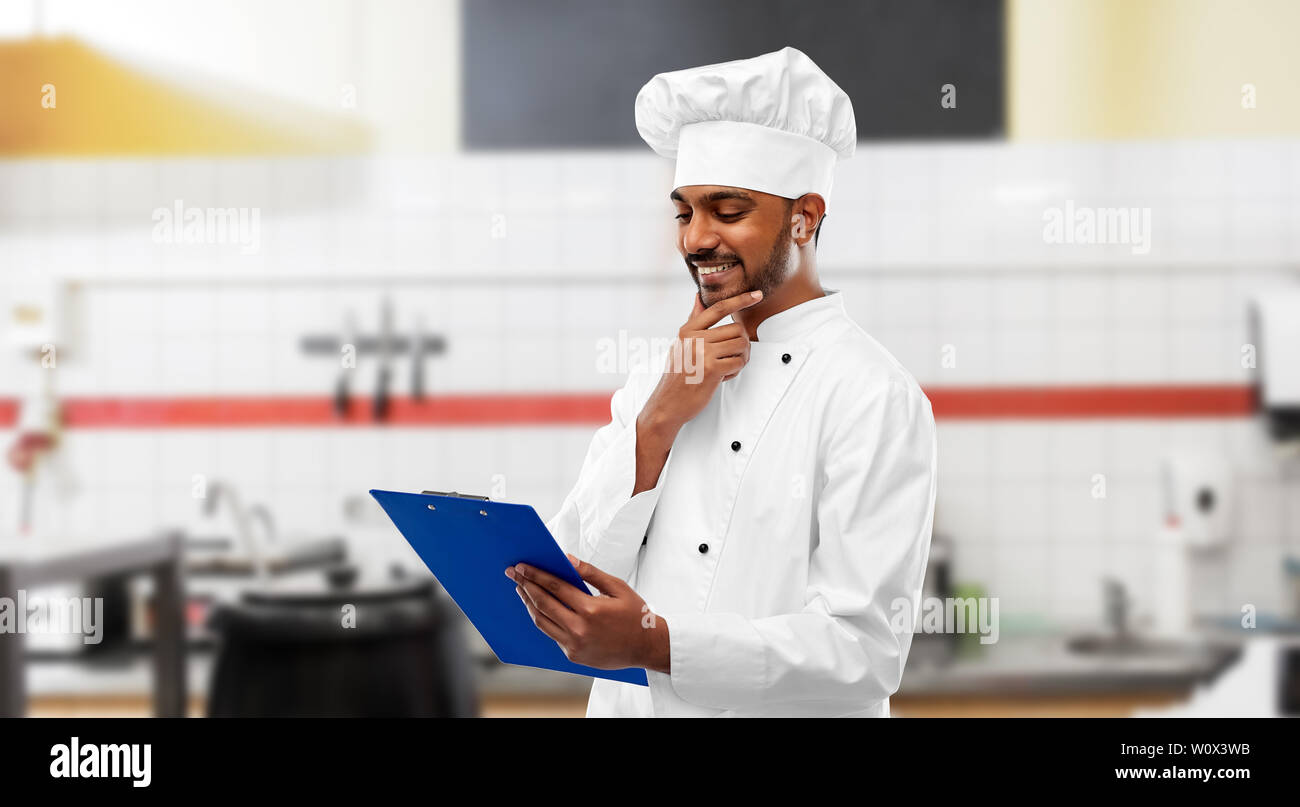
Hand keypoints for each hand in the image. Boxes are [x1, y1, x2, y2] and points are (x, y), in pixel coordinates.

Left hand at [506, 554, 669, 672]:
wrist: (646, 647)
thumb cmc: (635, 615)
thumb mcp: (617, 587)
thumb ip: (590, 573)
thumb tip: (567, 560)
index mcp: (591, 609)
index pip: (555, 587)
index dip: (535, 575)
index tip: (522, 566)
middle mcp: (579, 629)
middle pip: (542, 604)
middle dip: (525, 586)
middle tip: (513, 574)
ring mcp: (574, 645)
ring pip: (541, 621)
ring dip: (529, 604)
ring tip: (522, 590)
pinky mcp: (573, 655)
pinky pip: (552, 634)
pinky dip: (543, 619)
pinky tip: (539, 608)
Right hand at [640, 289, 761, 433]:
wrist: (668, 403)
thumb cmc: (677, 374)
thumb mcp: (681, 344)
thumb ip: (693, 321)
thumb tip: (698, 297)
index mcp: (687, 330)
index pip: (718, 308)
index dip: (741, 300)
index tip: (757, 294)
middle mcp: (694, 338)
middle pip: (736, 329)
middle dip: (742, 344)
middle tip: (733, 357)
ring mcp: (703, 353)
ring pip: (741, 344)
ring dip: (741, 357)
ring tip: (728, 366)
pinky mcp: (712, 369)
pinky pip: (739, 362)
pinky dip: (735, 371)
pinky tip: (722, 377)